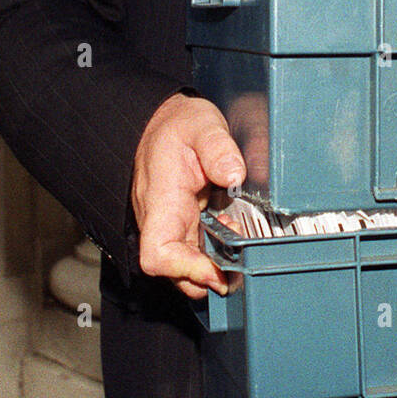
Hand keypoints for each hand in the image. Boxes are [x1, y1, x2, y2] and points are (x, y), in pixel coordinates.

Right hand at [130, 93, 244, 299]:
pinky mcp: (180, 223)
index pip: (157, 254)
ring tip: (238, 245)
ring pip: (183, 266)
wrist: (161, 120)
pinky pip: (192, 251)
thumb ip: (218, 148)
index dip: (185, 270)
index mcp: (161, 200)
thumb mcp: (202, 125)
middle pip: (172, 271)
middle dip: (205, 277)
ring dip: (212, 266)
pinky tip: (231, 235)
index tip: (216, 267)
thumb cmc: (177, 125)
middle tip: (239, 264)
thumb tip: (234, 175)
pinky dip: (212, 253)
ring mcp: (169, 224)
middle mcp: (160, 219)